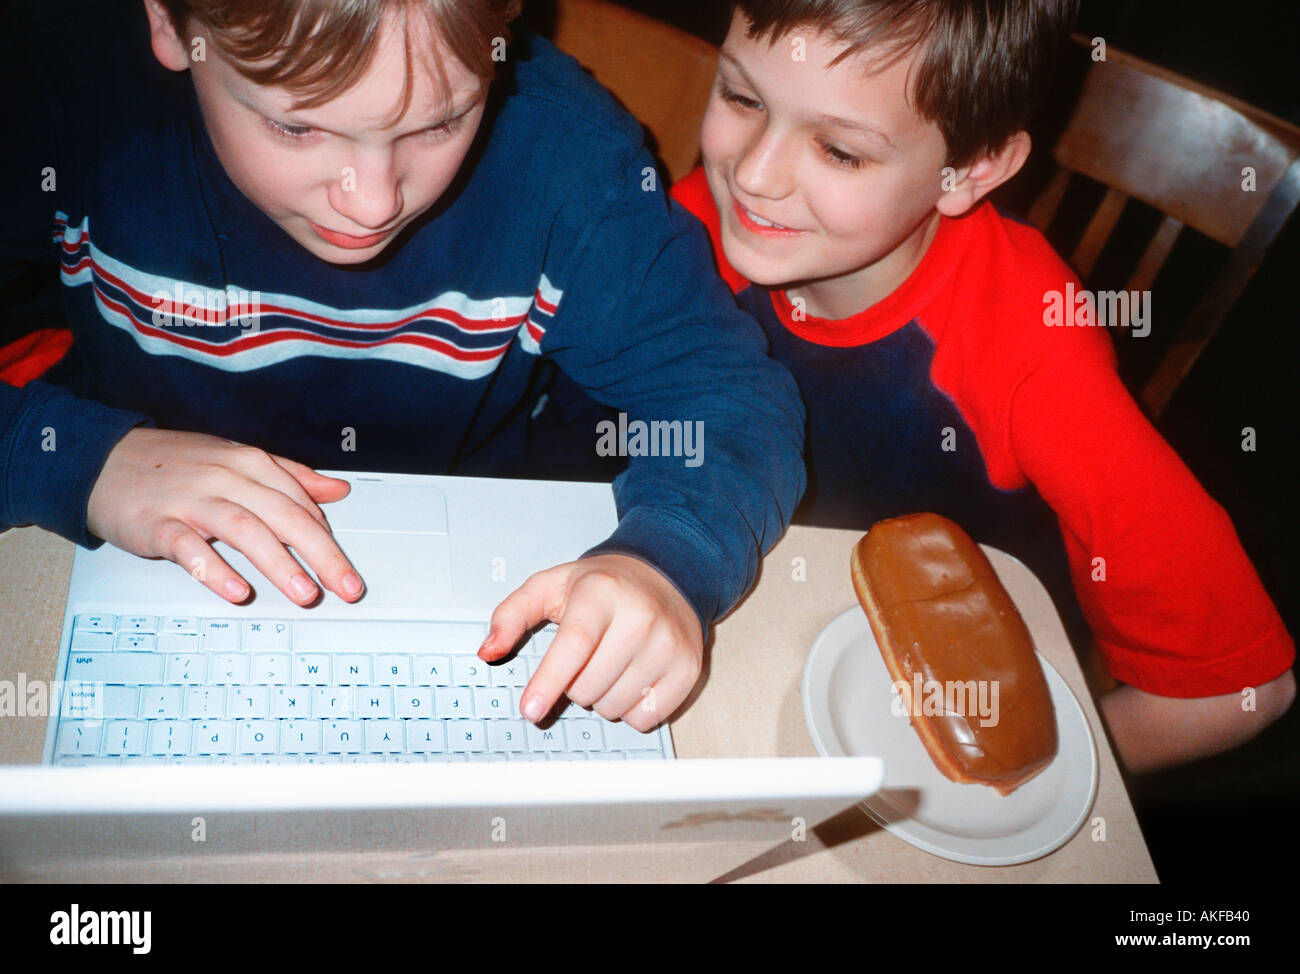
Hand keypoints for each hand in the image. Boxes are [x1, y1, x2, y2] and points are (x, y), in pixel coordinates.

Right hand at [86, 428, 363, 604]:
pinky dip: (215, 570)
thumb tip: (337, 491)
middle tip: (346, 586)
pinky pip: (190, 548)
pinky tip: (236, 590)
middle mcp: (226, 479)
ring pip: (245, 530)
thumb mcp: (236, 459)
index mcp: (250, 463)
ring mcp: (191, 501)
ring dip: (280, 564)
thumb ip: (290, 477)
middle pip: (284, 517)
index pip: (300, 502)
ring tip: (306, 594)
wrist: (100, 459)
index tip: (349, 568)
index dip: (328, 537)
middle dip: (322, 555)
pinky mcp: (157, 524)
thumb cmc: (174, 464)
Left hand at [479, 554, 703, 730]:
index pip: (574, 644)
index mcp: (601, 592)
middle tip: (586, 656)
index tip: (531, 708)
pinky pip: (645, 717)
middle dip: (575, 683)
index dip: (549, 681)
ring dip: (602, 697)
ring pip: (614, 706)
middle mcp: (641, 616)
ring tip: (611, 663)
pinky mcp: (687, 669)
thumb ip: (512, 615)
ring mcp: (668, 644)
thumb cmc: (604, 586)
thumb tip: (489, 650)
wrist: (666, 575)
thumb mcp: (551, 586)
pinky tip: (634, 677)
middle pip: (587, 686)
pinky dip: (632, 708)